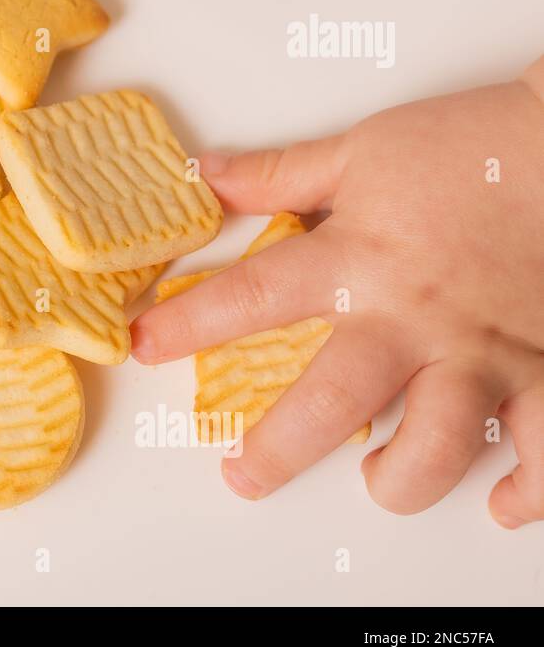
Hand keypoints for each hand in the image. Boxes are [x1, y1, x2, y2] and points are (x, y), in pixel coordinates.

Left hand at [131, 62, 543, 527]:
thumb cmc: (471, 144)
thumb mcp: (362, 150)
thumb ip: (280, 176)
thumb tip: (204, 175)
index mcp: (356, 263)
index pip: (249, 301)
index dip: (185, 325)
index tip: (143, 346)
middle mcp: (411, 320)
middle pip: (329, 406)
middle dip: (275, 451)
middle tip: (241, 474)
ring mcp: (480, 354)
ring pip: (434, 448)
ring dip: (399, 479)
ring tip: (375, 476)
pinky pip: (543, 453)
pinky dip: (527, 489)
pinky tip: (500, 502)